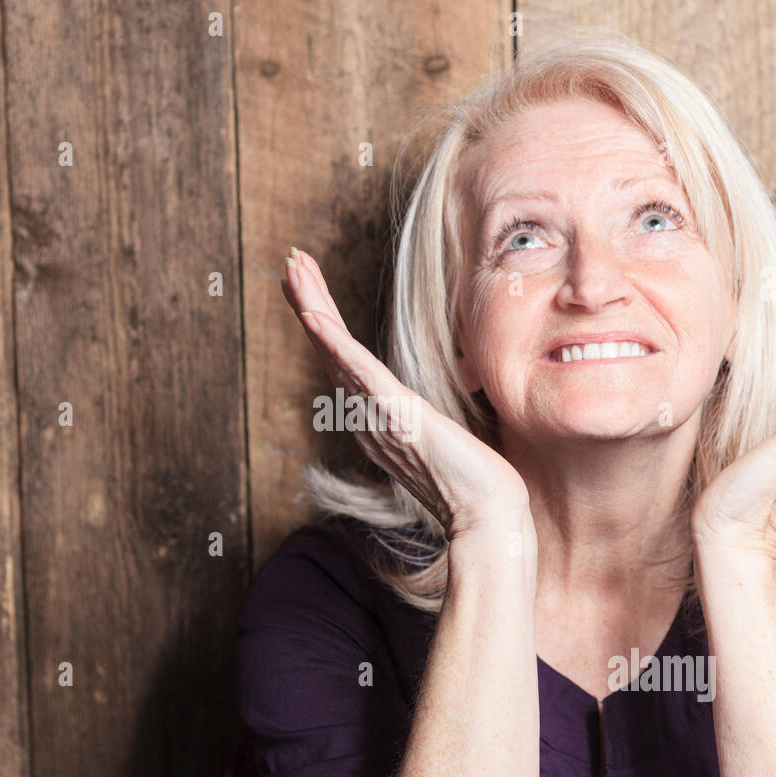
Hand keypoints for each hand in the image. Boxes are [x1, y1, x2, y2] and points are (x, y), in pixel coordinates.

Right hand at [281, 247, 529, 538]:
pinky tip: (314, 316)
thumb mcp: (440, 438)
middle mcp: (366, 417)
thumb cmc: (473, 483)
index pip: (342, 359)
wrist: (486, 514)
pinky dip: (333, 343)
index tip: (308, 284)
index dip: (322, 321)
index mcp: (374, 419)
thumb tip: (419, 409)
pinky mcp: (397, 414)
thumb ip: (420, 420)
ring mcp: (377, 416)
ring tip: (293, 270)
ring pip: (335, 351)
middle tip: (289, 261)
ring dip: (312, 307)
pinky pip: (358, 372)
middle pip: (329, 348)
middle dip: (309, 301)